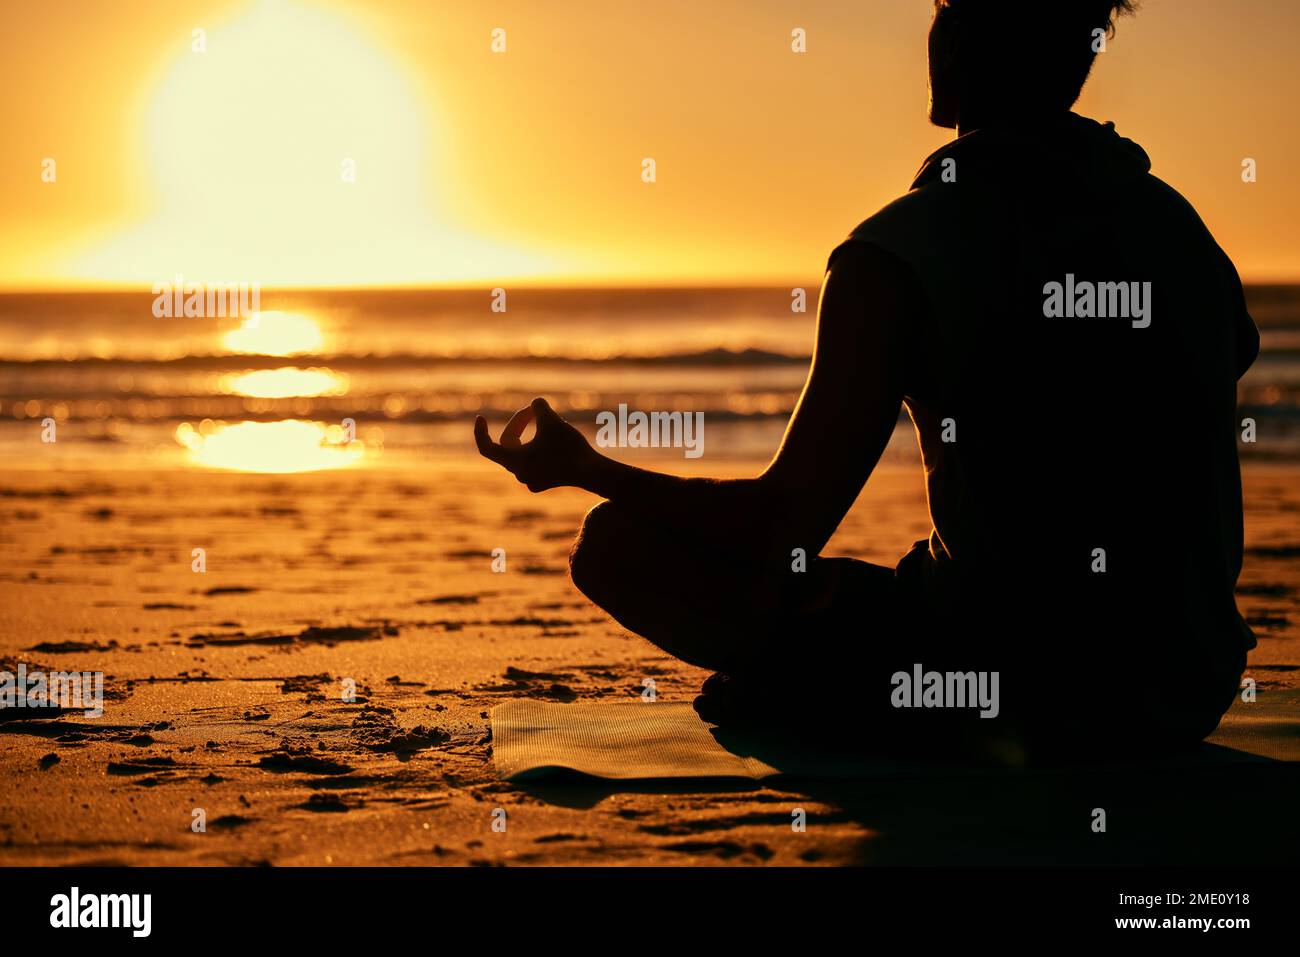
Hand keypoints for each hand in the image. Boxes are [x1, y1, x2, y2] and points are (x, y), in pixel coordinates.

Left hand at [474, 397, 600, 492]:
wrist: (592, 472)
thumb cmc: (568, 447)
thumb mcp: (551, 420)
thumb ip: (538, 406)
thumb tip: (536, 403)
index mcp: (514, 461)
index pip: (486, 447)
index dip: (480, 431)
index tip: (480, 417)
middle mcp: (520, 474)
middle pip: (509, 445)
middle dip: (519, 424)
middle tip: (535, 411)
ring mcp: (533, 481)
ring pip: (523, 453)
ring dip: (531, 436)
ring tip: (548, 424)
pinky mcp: (546, 482)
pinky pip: (535, 462)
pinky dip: (540, 448)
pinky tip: (554, 441)